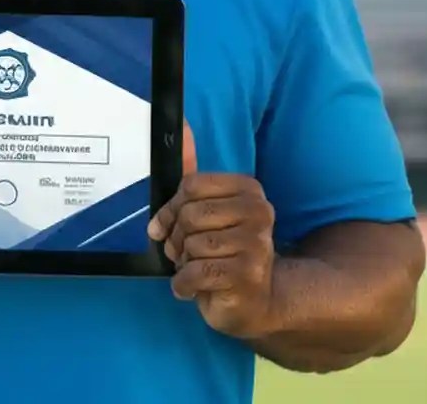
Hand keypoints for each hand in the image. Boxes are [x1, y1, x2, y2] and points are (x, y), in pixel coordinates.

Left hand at [148, 123, 277, 339]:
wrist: (255, 300)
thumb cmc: (222, 252)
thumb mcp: (206, 212)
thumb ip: (192, 177)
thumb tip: (182, 126)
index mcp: (248, 189)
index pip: (190, 186)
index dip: (171, 209)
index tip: (168, 225)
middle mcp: (258, 212)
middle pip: (189, 215)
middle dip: (176, 239)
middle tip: (185, 252)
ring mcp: (256, 244)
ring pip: (191, 245)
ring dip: (183, 262)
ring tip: (196, 268)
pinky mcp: (247, 275)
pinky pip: (194, 273)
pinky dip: (184, 284)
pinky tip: (194, 287)